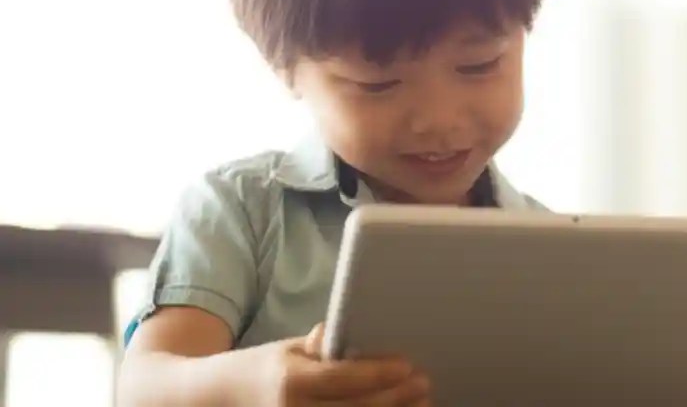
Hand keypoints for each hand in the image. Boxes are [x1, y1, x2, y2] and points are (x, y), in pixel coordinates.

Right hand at [249, 323, 431, 405]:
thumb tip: (357, 334)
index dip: (377, 373)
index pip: (341, 378)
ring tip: (420, 404)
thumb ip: (323, 346)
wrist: (214, 401)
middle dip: (395, 398)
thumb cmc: (260, 369)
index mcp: (290, 382)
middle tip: (424, 384)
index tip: (406, 365)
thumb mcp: (288, 349)